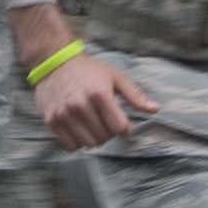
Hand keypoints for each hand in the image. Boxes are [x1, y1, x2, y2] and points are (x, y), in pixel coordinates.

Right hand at [31, 49, 156, 152]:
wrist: (54, 62)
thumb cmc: (88, 70)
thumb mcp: (115, 77)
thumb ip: (135, 96)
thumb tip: (155, 109)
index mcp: (99, 94)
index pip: (119, 127)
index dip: (125, 128)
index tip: (122, 123)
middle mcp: (80, 105)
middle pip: (104, 137)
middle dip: (109, 133)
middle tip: (106, 121)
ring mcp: (64, 115)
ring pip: (89, 144)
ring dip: (95, 138)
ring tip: (93, 124)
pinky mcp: (52, 121)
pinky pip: (71, 145)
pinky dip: (78, 141)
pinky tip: (79, 128)